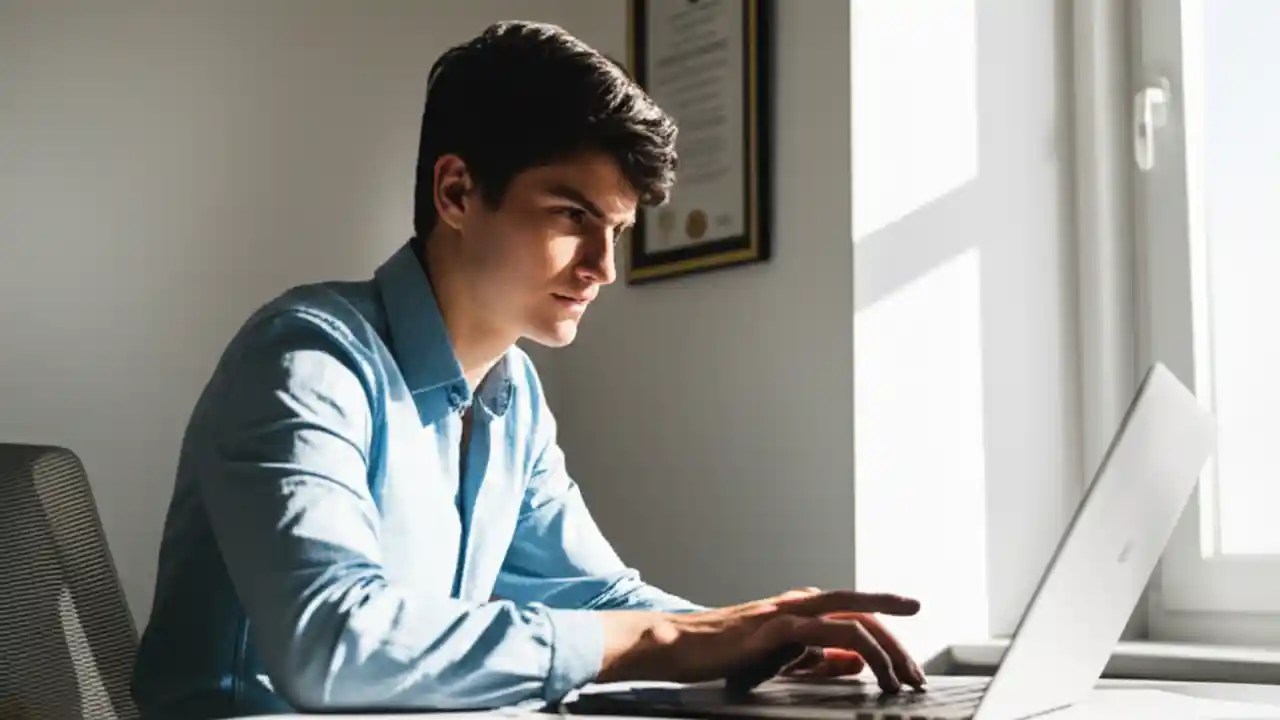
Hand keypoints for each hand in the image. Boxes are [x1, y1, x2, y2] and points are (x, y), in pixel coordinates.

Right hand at [596, 588, 923, 693]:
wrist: (678, 645)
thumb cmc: (723, 653)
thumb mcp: (781, 658)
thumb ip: (820, 658)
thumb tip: (857, 662)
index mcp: (802, 608)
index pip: (858, 616)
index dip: (890, 640)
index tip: (911, 669)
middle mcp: (800, 602)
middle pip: (864, 612)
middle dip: (897, 644)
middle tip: (917, 676)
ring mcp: (788, 611)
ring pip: (852, 618)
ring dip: (884, 649)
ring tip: (900, 679)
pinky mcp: (774, 627)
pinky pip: (824, 630)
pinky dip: (852, 646)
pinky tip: (865, 665)